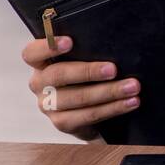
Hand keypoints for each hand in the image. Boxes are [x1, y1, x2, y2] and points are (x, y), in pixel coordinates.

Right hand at [21, 36, 140, 138]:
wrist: (89, 111)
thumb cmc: (86, 77)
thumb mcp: (82, 61)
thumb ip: (87, 51)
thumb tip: (115, 44)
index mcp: (41, 64)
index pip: (32, 53)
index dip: (48, 46)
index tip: (69, 41)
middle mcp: (40, 84)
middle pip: (58, 75)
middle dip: (89, 71)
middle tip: (113, 69)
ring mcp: (48, 105)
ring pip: (77, 98)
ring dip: (108, 92)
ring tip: (132, 87)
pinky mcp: (62, 123)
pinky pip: (88, 116)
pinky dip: (113, 108)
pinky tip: (130, 103)